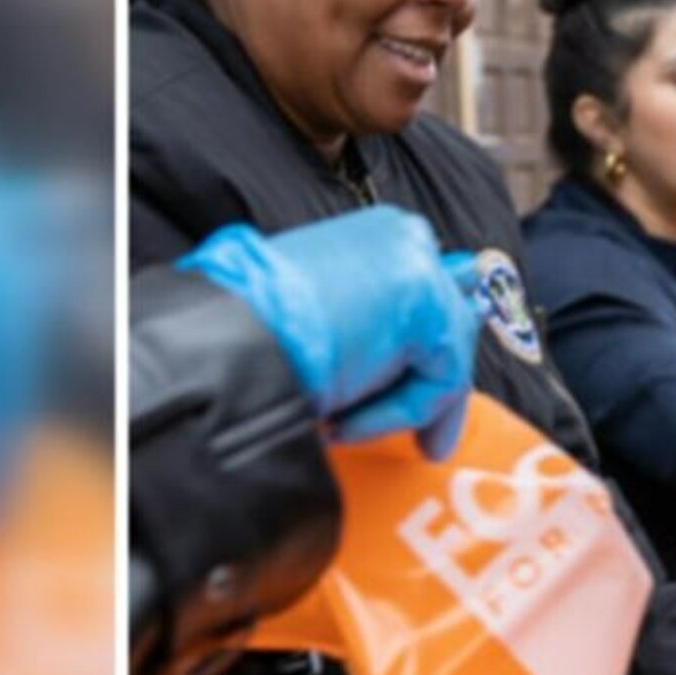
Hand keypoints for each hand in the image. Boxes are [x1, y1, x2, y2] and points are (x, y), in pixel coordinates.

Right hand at [180, 207, 484, 457]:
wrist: (224, 340)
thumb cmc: (254, 334)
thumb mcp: (326, 320)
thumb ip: (376, 327)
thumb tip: (414, 357)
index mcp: (380, 236)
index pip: (432, 298)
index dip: (420, 360)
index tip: (417, 405)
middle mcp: (407, 239)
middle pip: (450, 328)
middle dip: (428, 389)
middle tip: (420, 439)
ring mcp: (422, 267)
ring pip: (445, 360)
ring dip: (395, 407)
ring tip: (341, 424)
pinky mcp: (430, 306)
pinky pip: (441, 381)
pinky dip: (395, 414)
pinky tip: (343, 422)